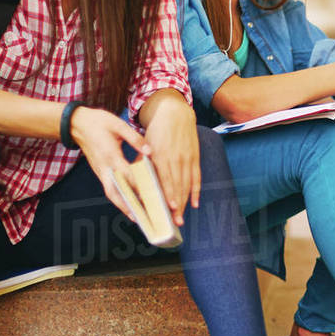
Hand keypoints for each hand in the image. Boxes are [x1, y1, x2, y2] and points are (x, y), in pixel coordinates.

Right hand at [69, 106, 150, 220]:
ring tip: (137, 218)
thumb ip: (135, 138)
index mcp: (110, 155)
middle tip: (143, 218)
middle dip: (129, 206)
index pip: (128, 176)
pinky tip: (129, 205)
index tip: (153, 197)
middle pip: (116, 192)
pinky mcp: (100, 172)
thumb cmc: (98, 122)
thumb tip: (149, 151)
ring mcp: (100, 171)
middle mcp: (104, 168)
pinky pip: (109, 189)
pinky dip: (119, 199)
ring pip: (111, 193)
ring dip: (123, 206)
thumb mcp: (118, 124)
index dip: (140, 187)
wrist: (76, 124)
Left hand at [142, 96, 200, 225]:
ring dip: (185, 202)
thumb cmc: (156, 130)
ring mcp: (187, 158)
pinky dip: (196, 191)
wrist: (175, 113)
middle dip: (177, 205)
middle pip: (178, 186)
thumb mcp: (146, 144)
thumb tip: (137, 181)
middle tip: (175, 222)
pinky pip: (197, 178)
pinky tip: (194, 203)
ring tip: (182, 217)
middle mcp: (176, 158)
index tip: (170, 208)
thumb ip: (143, 162)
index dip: (169, 194)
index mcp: (161, 155)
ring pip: (187, 185)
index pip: (166, 179)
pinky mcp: (195, 157)